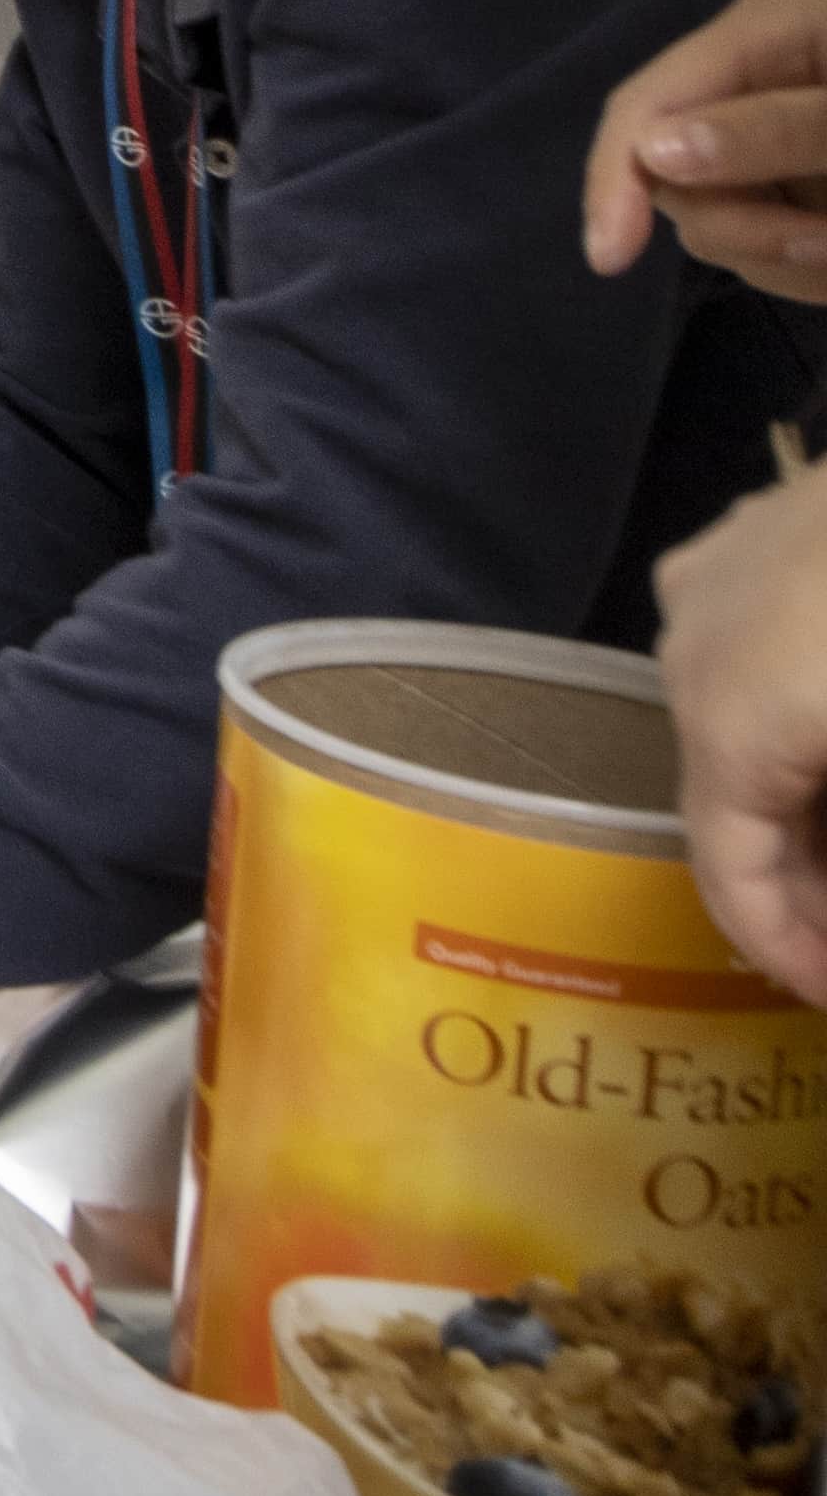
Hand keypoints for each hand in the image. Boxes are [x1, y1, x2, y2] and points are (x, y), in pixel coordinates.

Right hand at [587, 0, 826, 294]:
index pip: (646, 104)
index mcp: (762, 35)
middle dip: (742, 226)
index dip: (615, 177)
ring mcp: (766, 147)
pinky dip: (801, 270)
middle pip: (671, 173)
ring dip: (780, 255)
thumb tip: (652, 151)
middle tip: (826, 246)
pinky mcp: (789, 197)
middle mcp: (748, 88)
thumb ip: (778, 127)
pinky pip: (754, 252)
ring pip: (709, 223)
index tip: (610, 258)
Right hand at [659, 465, 826, 997]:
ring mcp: (712, 585)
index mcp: (725, 724)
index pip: (732, 882)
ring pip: (748, 728)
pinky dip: (806, 721)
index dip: (786, 957)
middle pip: (737, 802)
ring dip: (808, 802)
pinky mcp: (750, 538)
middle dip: (807, 879)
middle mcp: (687, 656)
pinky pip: (762, 657)